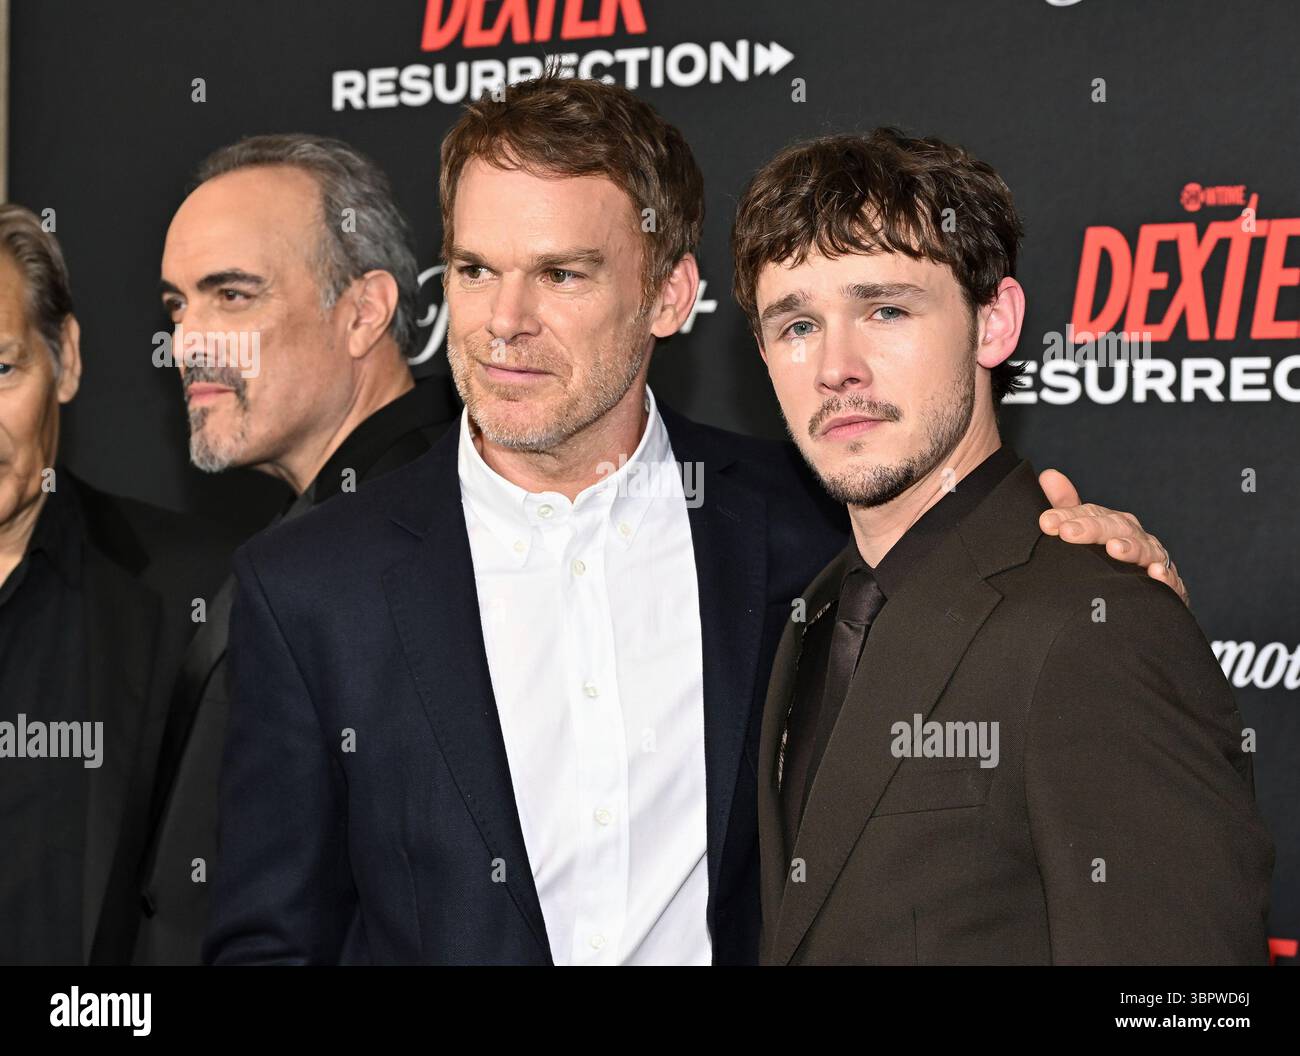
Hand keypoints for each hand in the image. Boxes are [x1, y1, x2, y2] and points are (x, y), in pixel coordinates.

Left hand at [1037, 468, 1188, 606]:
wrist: (1139, 590)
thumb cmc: (1105, 555)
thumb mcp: (1083, 530)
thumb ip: (1066, 507)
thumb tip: (1049, 475)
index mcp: (1112, 522)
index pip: (1089, 513)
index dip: (1067, 516)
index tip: (1046, 522)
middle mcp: (1134, 535)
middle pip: (1114, 527)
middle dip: (1092, 529)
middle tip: (1068, 532)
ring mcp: (1153, 557)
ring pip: (1143, 549)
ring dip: (1130, 548)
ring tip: (1114, 548)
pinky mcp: (1170, 583)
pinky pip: (1171, 579)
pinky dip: (1166, 576)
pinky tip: (1157, 573)